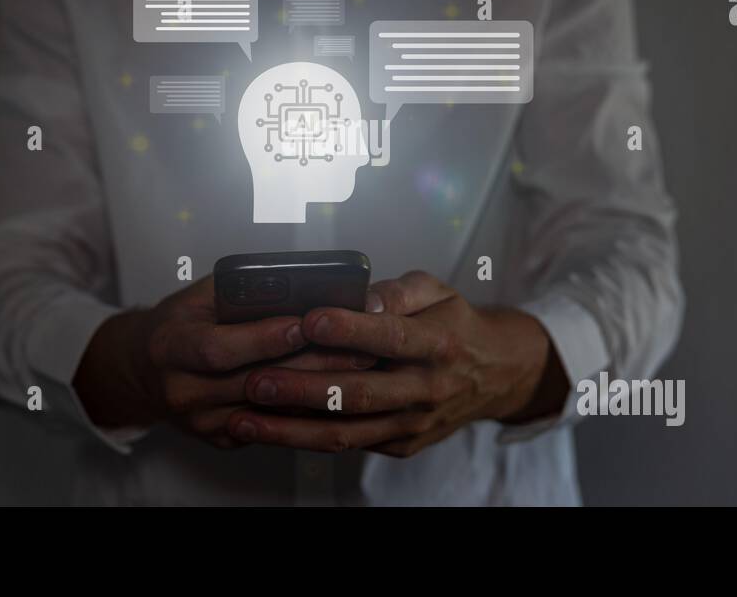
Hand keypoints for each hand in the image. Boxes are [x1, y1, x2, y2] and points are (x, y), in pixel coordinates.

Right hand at [72, 277, 375, 448]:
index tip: (305, 323)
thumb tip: (299, 281)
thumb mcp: (198, 296)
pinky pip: (272, 426)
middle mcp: (181, 391)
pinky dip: (307, 410)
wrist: (146, 369)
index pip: (219, 348)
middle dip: (310, 364)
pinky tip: (340, 393)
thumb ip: (239, 290)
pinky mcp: (221, 438)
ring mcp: (201, 421)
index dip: (263, 337)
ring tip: (361, 368)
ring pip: (270, 410)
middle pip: (253, 382)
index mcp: (170, 346)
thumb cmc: (183, 321)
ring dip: (320, 389)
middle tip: (359, 347)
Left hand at [226, 271, 570, 456]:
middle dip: (301, 389)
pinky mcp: (400, 445)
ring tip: (243, 418)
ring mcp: (412, 423)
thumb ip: (397, 290)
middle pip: (359, 394)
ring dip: (290, 428)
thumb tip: (361, 296)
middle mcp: (426, 389)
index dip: (350, 330)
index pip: (391, 337)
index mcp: (437, 343)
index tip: (308, 320)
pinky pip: (347, 445)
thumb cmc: (452, 322)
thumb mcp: (435, 291)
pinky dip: (304, 439)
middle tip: (254, 381)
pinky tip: (267, 429)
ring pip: (345, 432)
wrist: (493, 374)